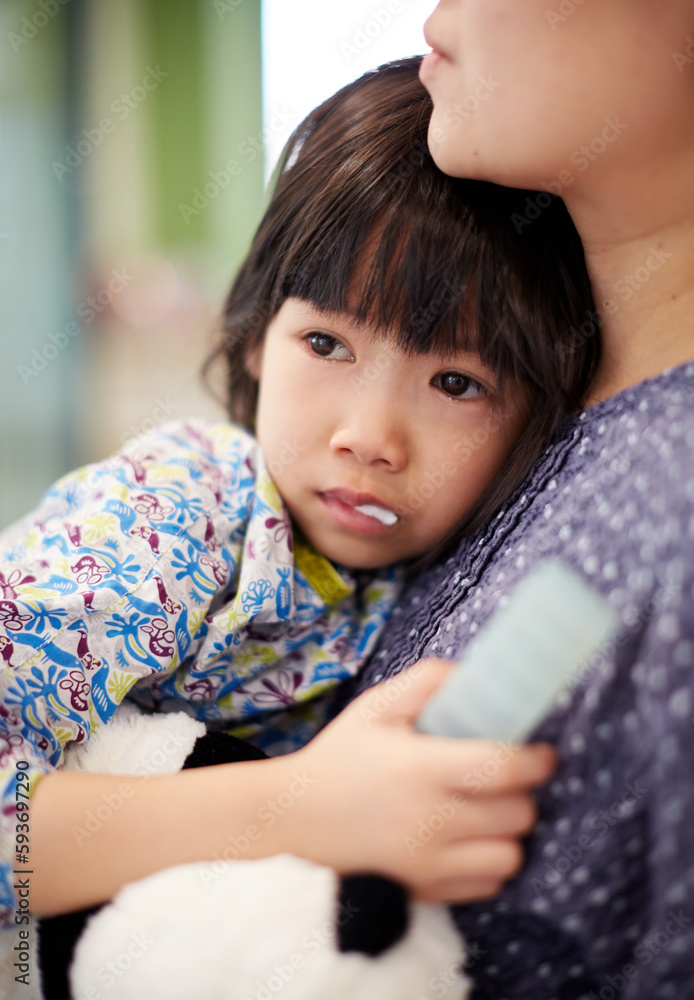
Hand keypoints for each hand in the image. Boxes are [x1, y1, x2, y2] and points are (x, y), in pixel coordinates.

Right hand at [274, 658, 555, 902]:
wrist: (295, 819)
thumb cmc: (341, 757)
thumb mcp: (375, 707)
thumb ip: (426, 682)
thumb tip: (471, 673)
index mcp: (421, 769)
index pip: (504, 769)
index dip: (535, 760)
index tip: (540, 752)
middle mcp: (431, 820)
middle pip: (517, 814)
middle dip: (522, 793)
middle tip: (505, 778)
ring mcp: (429, 862)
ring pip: (510, 855)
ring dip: (509, 831)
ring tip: (488, 811)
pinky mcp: (426, 891)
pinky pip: (488, 884)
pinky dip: (489, 862)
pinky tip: (469, 839)